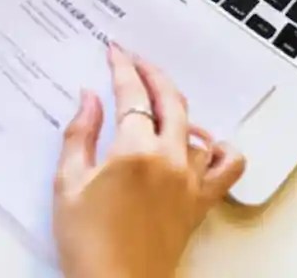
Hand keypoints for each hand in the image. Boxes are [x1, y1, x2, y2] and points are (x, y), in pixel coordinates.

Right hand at [53, 45, 245, 277]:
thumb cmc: (87, 244)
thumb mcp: (67, 183)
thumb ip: (80, 133)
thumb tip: (89, 97)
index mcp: (134, 151)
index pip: (131, 94)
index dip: (122, 68)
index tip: (115, 52)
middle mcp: (169, 160)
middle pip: (169, 99)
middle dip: (151, 73)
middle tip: (135, 61)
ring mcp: (191, 181)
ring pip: (196, 127)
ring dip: (178, 108)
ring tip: (160, 101)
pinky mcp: (201, 202)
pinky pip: (228, 167)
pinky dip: (222, 149)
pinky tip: (204, 143)